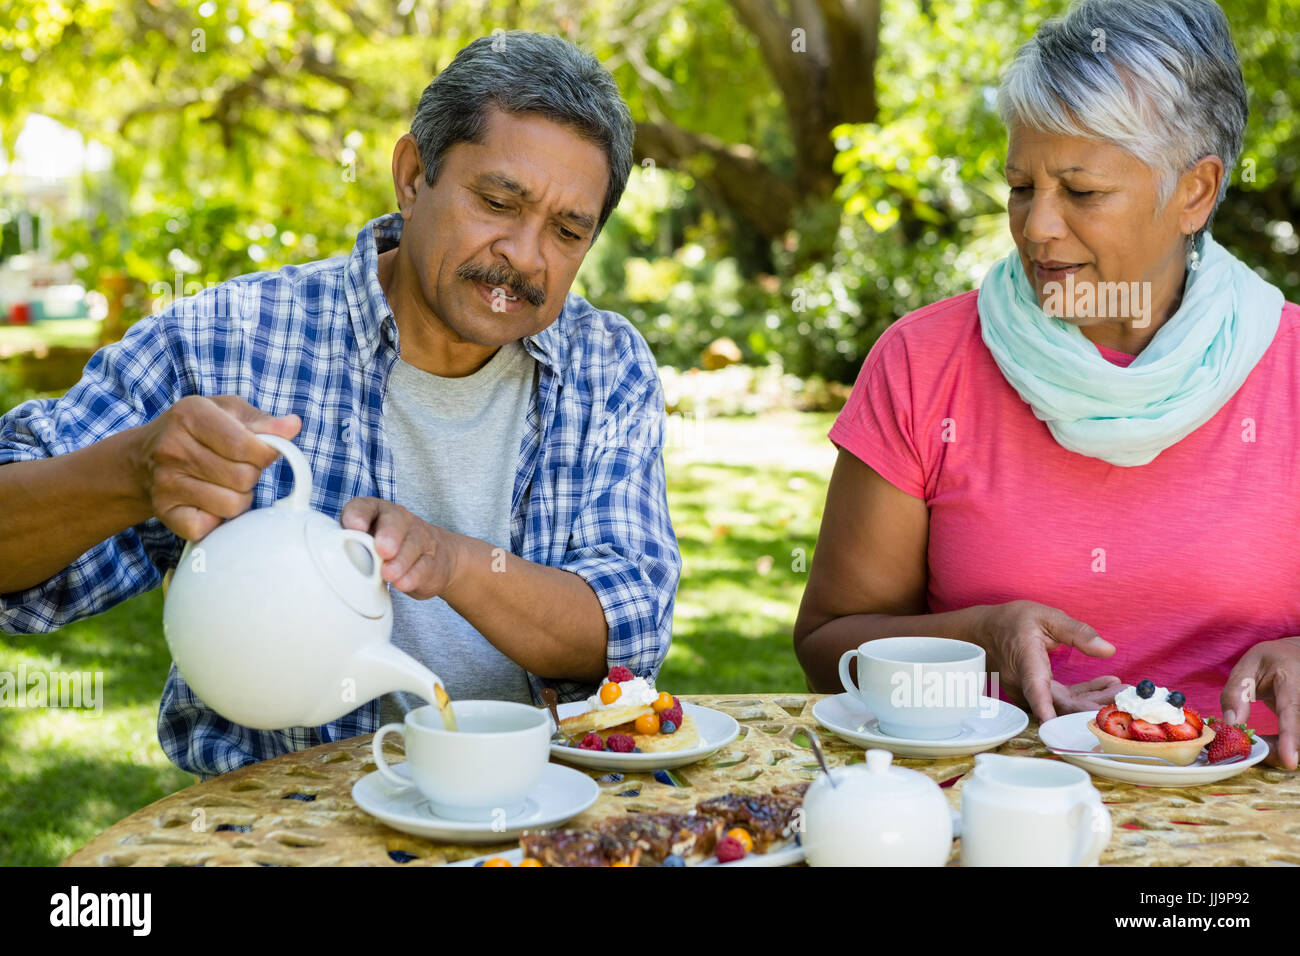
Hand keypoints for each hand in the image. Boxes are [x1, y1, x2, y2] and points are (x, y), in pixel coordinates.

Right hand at [133, 395, 300, 540]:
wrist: (143, 458)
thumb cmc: (196, 431)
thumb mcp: (227, 412)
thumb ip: (263, 421)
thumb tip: (292, 426)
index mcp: (191, 414)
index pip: (246, 446)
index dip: (266, 454)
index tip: (262, 453)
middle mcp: (173, 448)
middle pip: (244, 477)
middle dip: (252, 475)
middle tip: (237, 468)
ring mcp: (166, 482)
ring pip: (233, 505)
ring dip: (239, 499)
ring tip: (224, 485)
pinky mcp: (164, 511)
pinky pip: (210, 527)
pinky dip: (217, 520)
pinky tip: (207, 502)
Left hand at [340, 497, 459, 599]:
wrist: (434, 558)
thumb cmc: (389, 550)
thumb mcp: (368, 543)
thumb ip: (353, 546)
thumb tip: (334, 561)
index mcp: (377, 512)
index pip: (365, 507)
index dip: (359, 515)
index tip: (354, 527)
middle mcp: (400, 521)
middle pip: (395, 521)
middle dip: (389, 534)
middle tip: (383, 550)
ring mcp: (420, 540)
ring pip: (412, 544)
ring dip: (400, 560)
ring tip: (389, 574)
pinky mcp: (433, 562)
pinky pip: (424, 566)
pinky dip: (413, 576)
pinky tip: (403, 583)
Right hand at [974, 600, 1115, 723]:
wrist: (983, 631)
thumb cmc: (1012, 620)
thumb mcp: (1046, 616)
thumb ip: (1078, 632)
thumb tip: (1108, 649)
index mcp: (1025, 660)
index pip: (1036, 689)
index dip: (1048, 709)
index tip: (1058, 728)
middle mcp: (1023, 682)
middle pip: (1059, 703)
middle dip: (1093, 704)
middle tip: (1124, 697)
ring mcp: (1026, 691)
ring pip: (1062, 704)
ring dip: (1092, 699)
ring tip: (1119, 689)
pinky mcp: (1032, 693)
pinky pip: (1059, 699)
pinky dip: (1082, 695)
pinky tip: (1104, 685)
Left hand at [1220, 637, 1299, 769]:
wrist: (1298, 656)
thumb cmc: (1272, 660)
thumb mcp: (1247, 667)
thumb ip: (1236, 693)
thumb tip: (1231, 725)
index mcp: (1293, 680)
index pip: (1292, 711)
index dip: (1289, 737)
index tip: (1289, 760)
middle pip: (1299, 732)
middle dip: (1279, 750)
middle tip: (1254, 751)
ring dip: (1282, 750)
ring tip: (1261, 744)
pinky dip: (1286, 745)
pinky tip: (1273, 743)